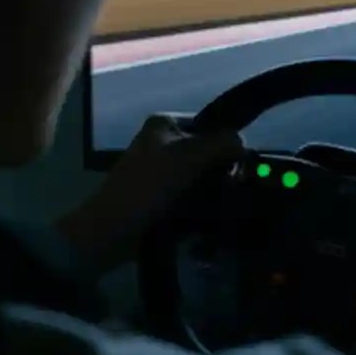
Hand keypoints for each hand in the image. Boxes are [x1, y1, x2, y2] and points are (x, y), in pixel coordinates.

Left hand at [57, 113, 242, 276]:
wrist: (111, 230)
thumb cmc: (147, 186)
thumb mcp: (187, 158)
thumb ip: (221, 144)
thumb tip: (243, 143)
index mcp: (164, 125)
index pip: (210, 125)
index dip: (227, 143)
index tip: (237, 165)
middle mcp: (163, 143)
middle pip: (207, 152)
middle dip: (221, 169)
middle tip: (232, 187)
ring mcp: (161, 171)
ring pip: (202, 175)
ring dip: (214, 189)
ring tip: (221, 203)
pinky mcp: (161, 195)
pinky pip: (193, 194)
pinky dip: (203, 202)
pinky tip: (209, 214)